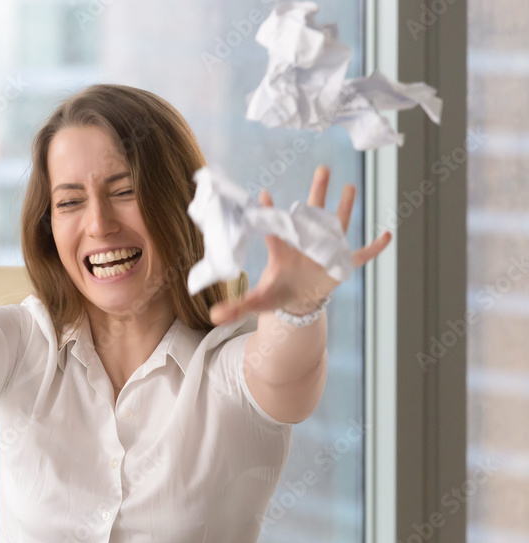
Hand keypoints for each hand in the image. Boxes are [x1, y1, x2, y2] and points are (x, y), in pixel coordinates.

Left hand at [209, 165, 391, 324]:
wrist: (297, 303)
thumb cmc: (276, 295)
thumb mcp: (256, 301)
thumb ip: (235, 307)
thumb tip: (212, 317)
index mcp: (283, 252)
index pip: (275, 230)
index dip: (270, 214)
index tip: (264, 193)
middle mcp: (305, 244)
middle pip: (311, 214)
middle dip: (318, 192)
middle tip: (323, 168)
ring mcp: (325, 252)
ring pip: (337, 225)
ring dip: (345, 207)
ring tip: (350, 185)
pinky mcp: (341, 265)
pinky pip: (361, 255)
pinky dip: (375, 248)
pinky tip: (387, 235)